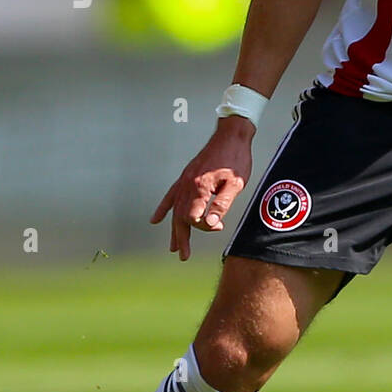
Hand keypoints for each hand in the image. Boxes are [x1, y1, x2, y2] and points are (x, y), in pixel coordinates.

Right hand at [150, 118, 253, 260]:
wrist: (231, 135)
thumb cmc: (236, 159)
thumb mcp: (236, 184)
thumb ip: (222, 204)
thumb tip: (211, 223)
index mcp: (200, 188)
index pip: (194, 217)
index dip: (204, 226)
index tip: (219, 224)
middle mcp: (188, 185)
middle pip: (180, 217)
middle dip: (182, 238)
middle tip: (182, 256)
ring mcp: (184, 181)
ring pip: (175, 210)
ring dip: (174, 229)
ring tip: (173, 247)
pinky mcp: (186, 177)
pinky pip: (170, 196)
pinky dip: (163, 209)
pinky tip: (155, 220)